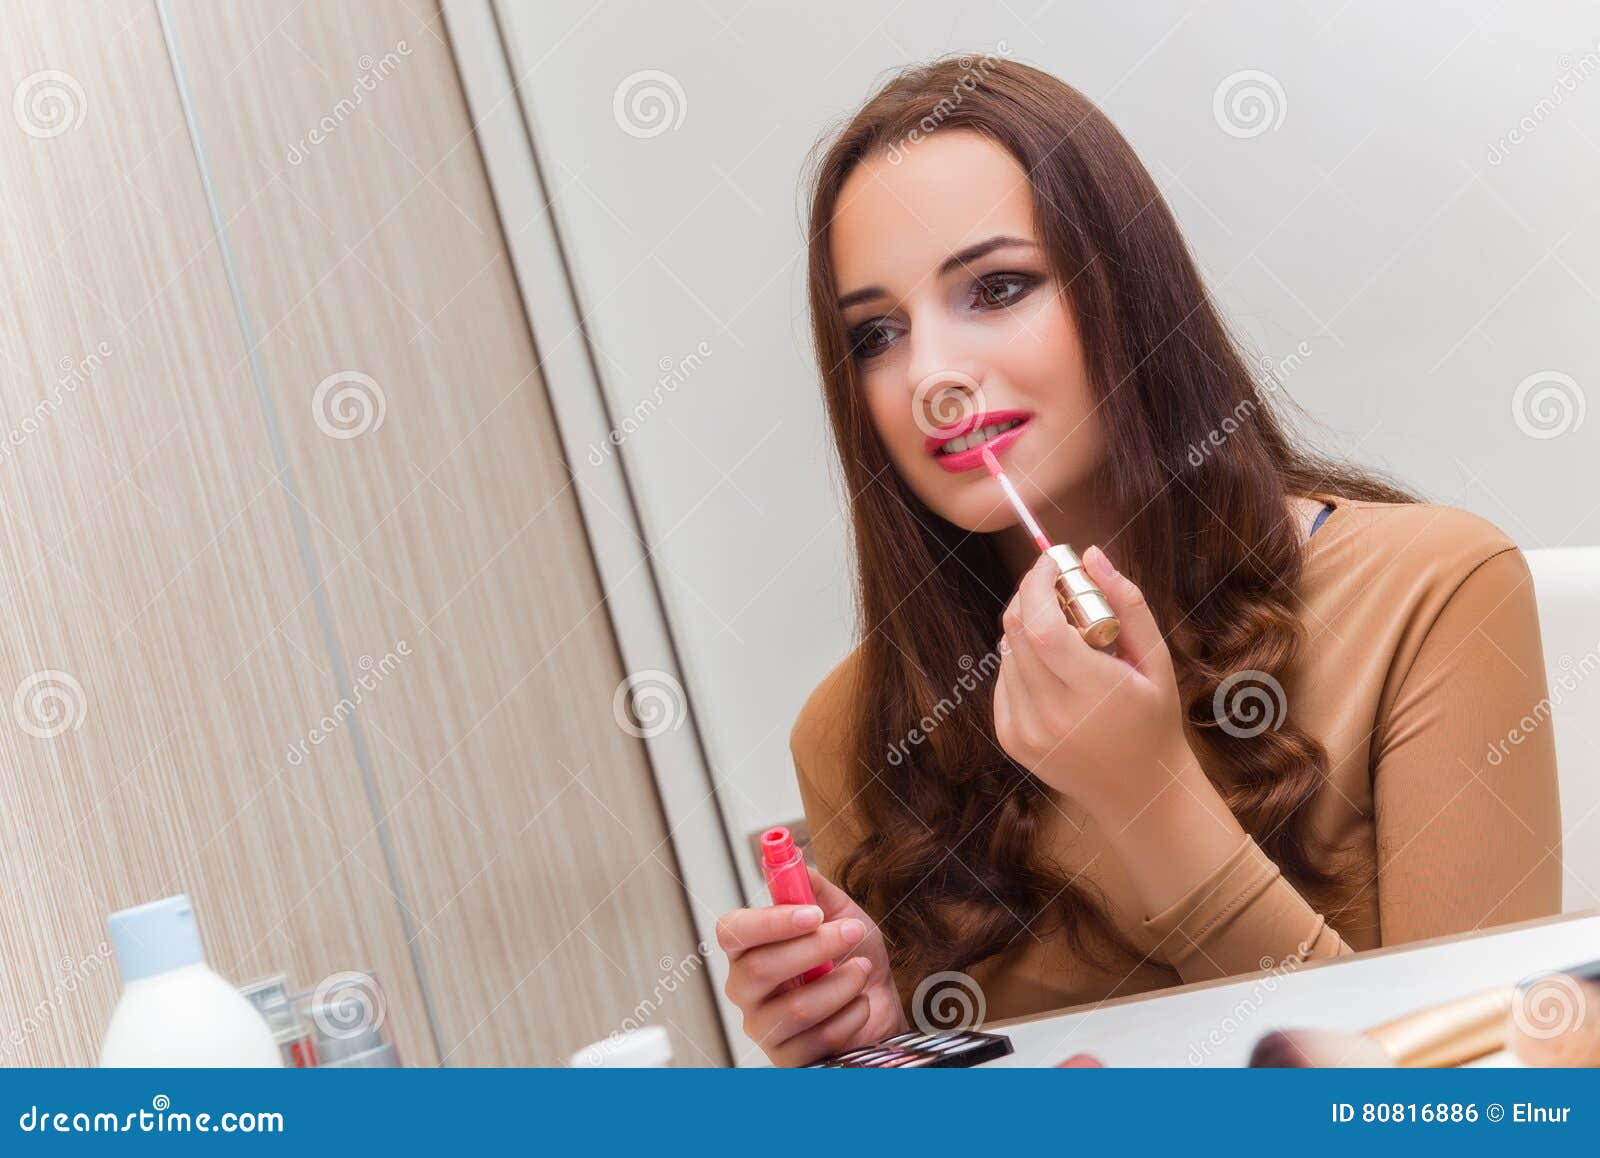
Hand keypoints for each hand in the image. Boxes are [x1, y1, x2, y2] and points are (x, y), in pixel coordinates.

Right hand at [715, 867, 905, 1065]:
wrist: (881, 1001)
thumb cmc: (852, 956)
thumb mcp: (840, 911)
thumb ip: (812, 886)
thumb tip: (792, 859)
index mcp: (748, 948)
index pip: (732, 932)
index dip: (769, 922)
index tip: (812, 913)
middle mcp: (745, 988)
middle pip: (759, 969)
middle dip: (816, 949)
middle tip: (851, 934)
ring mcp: (763, 1027)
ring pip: (795, 1007)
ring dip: (841, 984)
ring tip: (862, 970)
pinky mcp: (787, 1059)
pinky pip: (817, 1038)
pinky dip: (850, 1016)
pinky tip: (859, 1005)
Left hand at [993, 544, 1195, 826]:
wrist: (1138, 791)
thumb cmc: (1153, 720)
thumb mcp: (1156, 661)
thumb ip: (1127, 604)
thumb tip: (1090, 555)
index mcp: (1093, 694)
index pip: (1043, 628)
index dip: (1038, 585)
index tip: (1051, 561)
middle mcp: (1052, 716)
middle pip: (1017, 633)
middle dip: (1031, 596)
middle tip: (1057, 585)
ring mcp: (1026, 731)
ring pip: (1006, 652)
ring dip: (1026, 626)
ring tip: (1064, 632)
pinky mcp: (1010, 739)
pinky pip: (1003, 679)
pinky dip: (1020, 659)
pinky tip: (1052, 667)